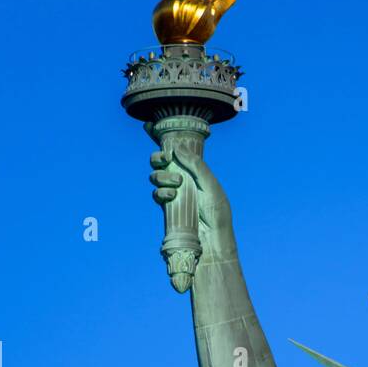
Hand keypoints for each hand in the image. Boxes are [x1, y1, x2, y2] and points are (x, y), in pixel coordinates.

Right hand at [146, 129, 235, 259]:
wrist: (212, 242)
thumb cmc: (217, 213)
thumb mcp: (210, 185)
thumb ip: (195, 165)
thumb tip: (176, 146)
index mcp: (196, 170)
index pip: (179, 150)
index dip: (163, 137)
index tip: (150, 125)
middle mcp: (183, 178)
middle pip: (161, 160)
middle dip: (158, 156)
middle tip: (165, 158)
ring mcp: (174, 193)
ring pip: (156, 175)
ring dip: (162, 174)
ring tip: (177, 183)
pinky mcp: (167, 208)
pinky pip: (156, 194)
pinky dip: (161, 192)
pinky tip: (171, 196)